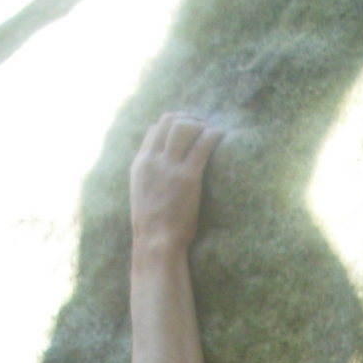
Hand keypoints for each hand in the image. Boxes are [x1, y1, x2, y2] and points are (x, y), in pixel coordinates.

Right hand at [130, 113, 221, 255]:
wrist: (156, 243)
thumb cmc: (154, 226)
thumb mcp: (143, 195)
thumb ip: (151, 177)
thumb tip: (165, 169)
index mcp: (140, 165)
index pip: (155, 130)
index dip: (173, 124)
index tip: (189, 129)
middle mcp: (152, 161)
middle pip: (169, 122)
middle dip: (188, 118)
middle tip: (203, 126)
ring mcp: (169, 167)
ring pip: (184, 127)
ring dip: (200, 124)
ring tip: (212, 131)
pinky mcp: (187, 177)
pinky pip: (202, 144)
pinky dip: (213, 135)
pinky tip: (222, 135)